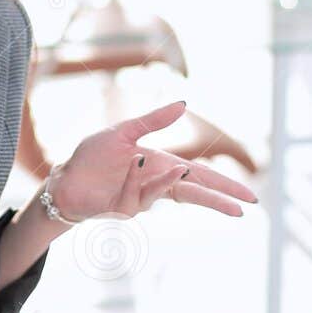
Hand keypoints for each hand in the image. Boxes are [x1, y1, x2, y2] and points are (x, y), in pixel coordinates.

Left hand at [46, 100, 257, 220]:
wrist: (64, 177)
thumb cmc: (92, 156)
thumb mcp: (124, 131)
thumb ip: (154, 120)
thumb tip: (184, 104)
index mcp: (161, 166)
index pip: (199, 177)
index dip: (223, 185)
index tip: (247, 196)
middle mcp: (156, 184)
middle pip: (195, 193)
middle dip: (219, 200)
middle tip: (245, 208)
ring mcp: (143, 199)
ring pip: (170, 191)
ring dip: (177, 181)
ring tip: (184, 171)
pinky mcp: (127, 209)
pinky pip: (144, 193)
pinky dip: (148, 179)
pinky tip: (145, 167)